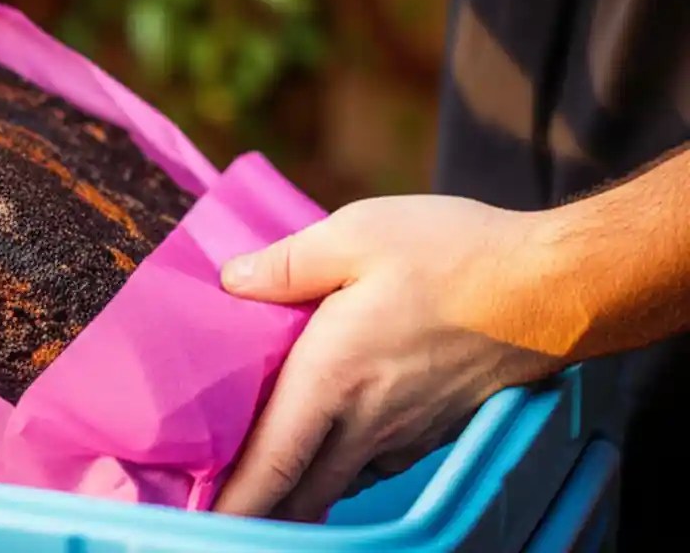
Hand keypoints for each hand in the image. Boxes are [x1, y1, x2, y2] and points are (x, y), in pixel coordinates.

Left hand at [212, 195, 563, 520]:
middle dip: (259, 507)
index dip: (233, 502)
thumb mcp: (357, 233)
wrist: (553, 287)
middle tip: (221, 499)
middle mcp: (365, 422)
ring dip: (300, 487)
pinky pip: (373, 464)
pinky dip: (341, 464)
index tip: (201, 520)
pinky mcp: (433, 430)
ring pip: (338, 481)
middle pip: (301, 493)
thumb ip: (287, 263)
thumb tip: (233, 281)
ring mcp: (405, 434)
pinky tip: (332, 435)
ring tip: (267, 471)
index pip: (272, 465)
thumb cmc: (455, 256)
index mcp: (332, 379)